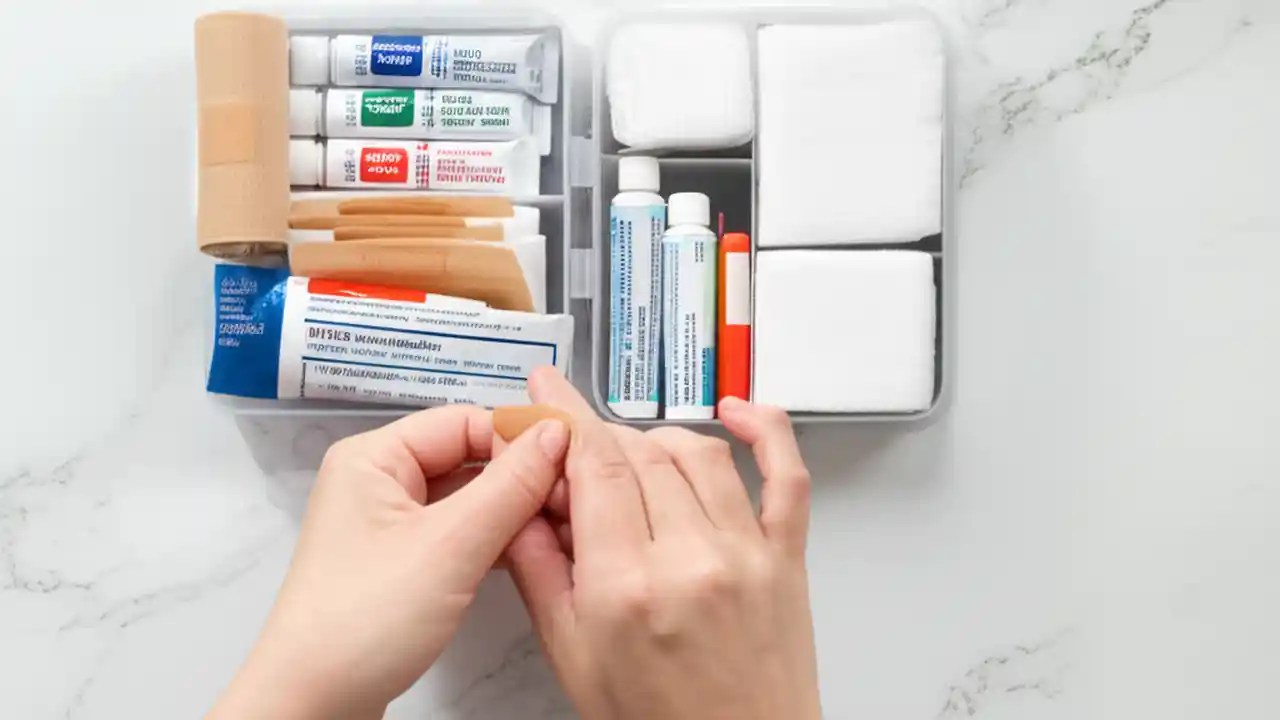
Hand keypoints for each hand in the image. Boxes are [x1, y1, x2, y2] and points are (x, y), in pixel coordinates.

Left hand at [209, 405, 568, 719]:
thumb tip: (559, 430)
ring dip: (509, 509)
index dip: (518, 439)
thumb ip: (510, 485)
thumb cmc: (367, 619)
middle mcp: (377, 479)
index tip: (571, 465)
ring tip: (560, 525)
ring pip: (465, 496)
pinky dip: (491, 538)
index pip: (465, 421)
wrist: (312, 703)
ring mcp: (386, 523)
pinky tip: (528, 552)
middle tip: (573, 500)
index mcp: (374, 457)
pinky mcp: (399, 562)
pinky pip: (455, 531)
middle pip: (465, 456)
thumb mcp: (450, 546)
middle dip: (519, 475)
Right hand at [508, 370, 820, 719]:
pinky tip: (737, 411)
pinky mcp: (787, 556)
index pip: (592, 464)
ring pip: (699, 451)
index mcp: (625, 586)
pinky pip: (785, 474)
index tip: (546, 391)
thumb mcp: (571, 654)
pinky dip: (765, 428)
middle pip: (638, 453)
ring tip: (633, 456)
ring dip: (657, 439)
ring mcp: (746, 552)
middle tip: (578, 455)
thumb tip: (521, 500)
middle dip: (600, 440)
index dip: (564, 415)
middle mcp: (689, 558)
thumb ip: (538, 570)